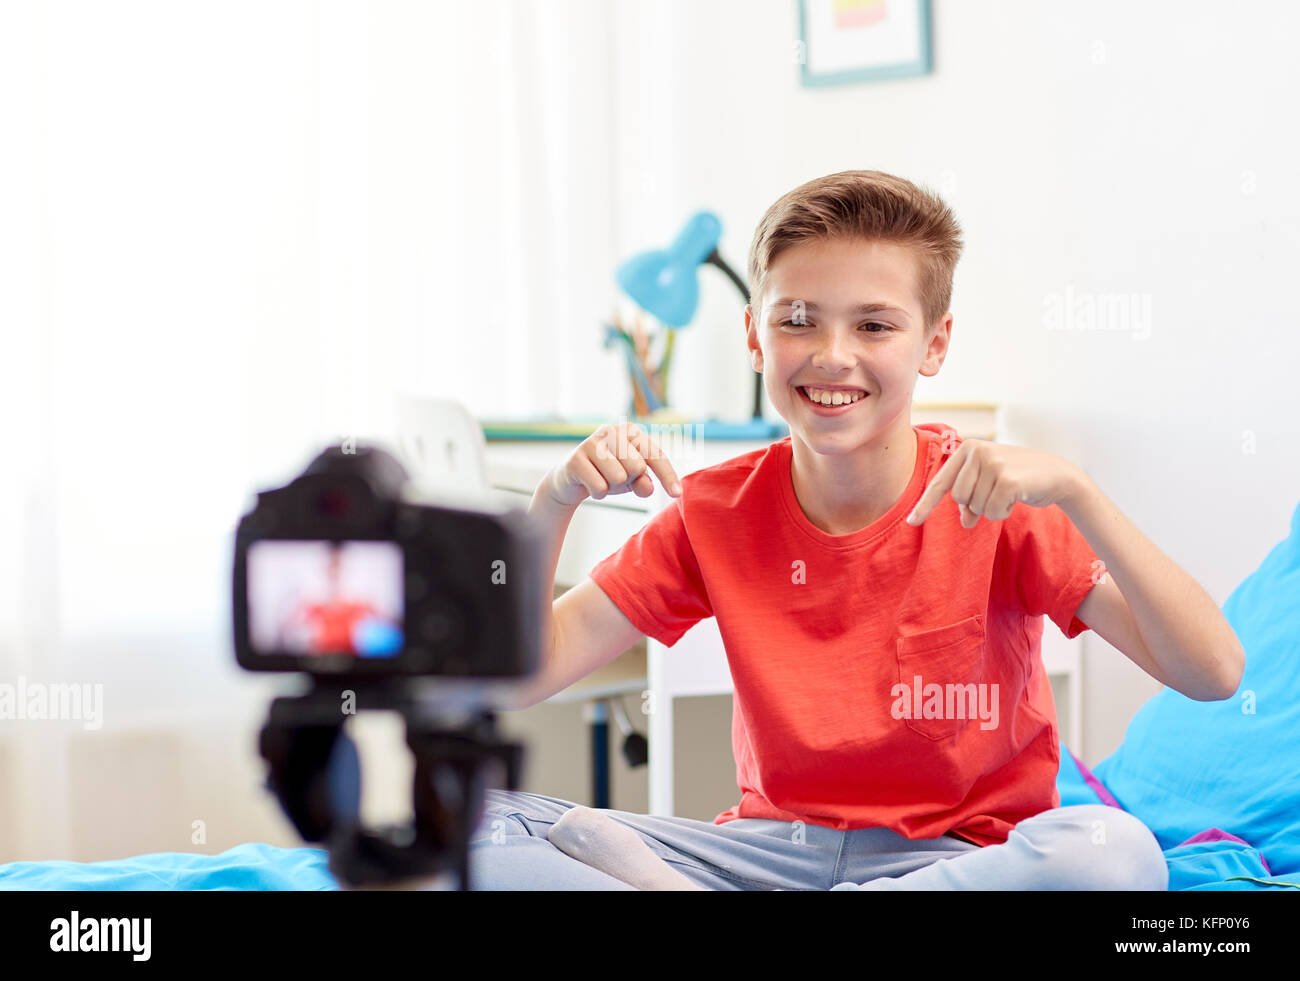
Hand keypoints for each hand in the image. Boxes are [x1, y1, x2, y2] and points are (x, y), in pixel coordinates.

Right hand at [544, 422, 682, 507]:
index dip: (667, 476)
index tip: (677, 494)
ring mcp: (592, 442)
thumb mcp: (631, 480)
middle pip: (638, 467)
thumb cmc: (607, 475)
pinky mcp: (576, 458)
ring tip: (602, 480)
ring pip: (619, 477)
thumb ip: (644, 483)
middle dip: (630, 480)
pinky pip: (600, 487)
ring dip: (612, 487)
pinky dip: (598, 493)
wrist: (571, 480)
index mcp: (630, 432)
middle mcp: (611, 431)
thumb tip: (648, 488)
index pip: (655, 454)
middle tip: (616, 478)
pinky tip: (589, 485)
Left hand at [905, 438, 1082, 528]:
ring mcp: (993, 463)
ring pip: (975, 507)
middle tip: (997, 494)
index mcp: (968, 448)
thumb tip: (964, 520)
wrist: (1058, 475)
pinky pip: (991, 512)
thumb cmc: (1019, 479)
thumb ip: (970, 499)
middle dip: (976, 505)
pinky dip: (1002, 512)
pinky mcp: (1007, 479)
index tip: (911, 522)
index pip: (941, 483)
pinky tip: (1016, 498)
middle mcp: (977, 451)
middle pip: (959, 498)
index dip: (925, 505)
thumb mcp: (989, 485)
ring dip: (992, 508)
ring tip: (1010, 493)